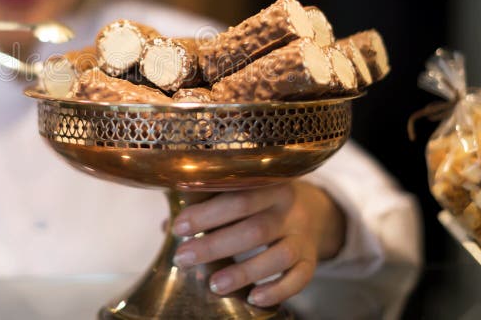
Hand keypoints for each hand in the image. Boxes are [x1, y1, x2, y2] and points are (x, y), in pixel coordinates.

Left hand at [171, 181, 344, 307]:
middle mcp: (289, 208)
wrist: (314, 211)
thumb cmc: (261, 202)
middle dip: (214, 245)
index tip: (179, 227)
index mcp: (269, 183)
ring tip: (213, 284)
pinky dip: (277, 290)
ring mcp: (302, 235)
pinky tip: (253, 298)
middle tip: (183, 257)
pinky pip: (299, 278)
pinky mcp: (310, 259)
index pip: (238, 196)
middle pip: (254, 229)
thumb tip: (167, 225)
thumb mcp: (241, 192)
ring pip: (278, 256)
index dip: (207, 212)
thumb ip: (207, 205)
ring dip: (243, 272)